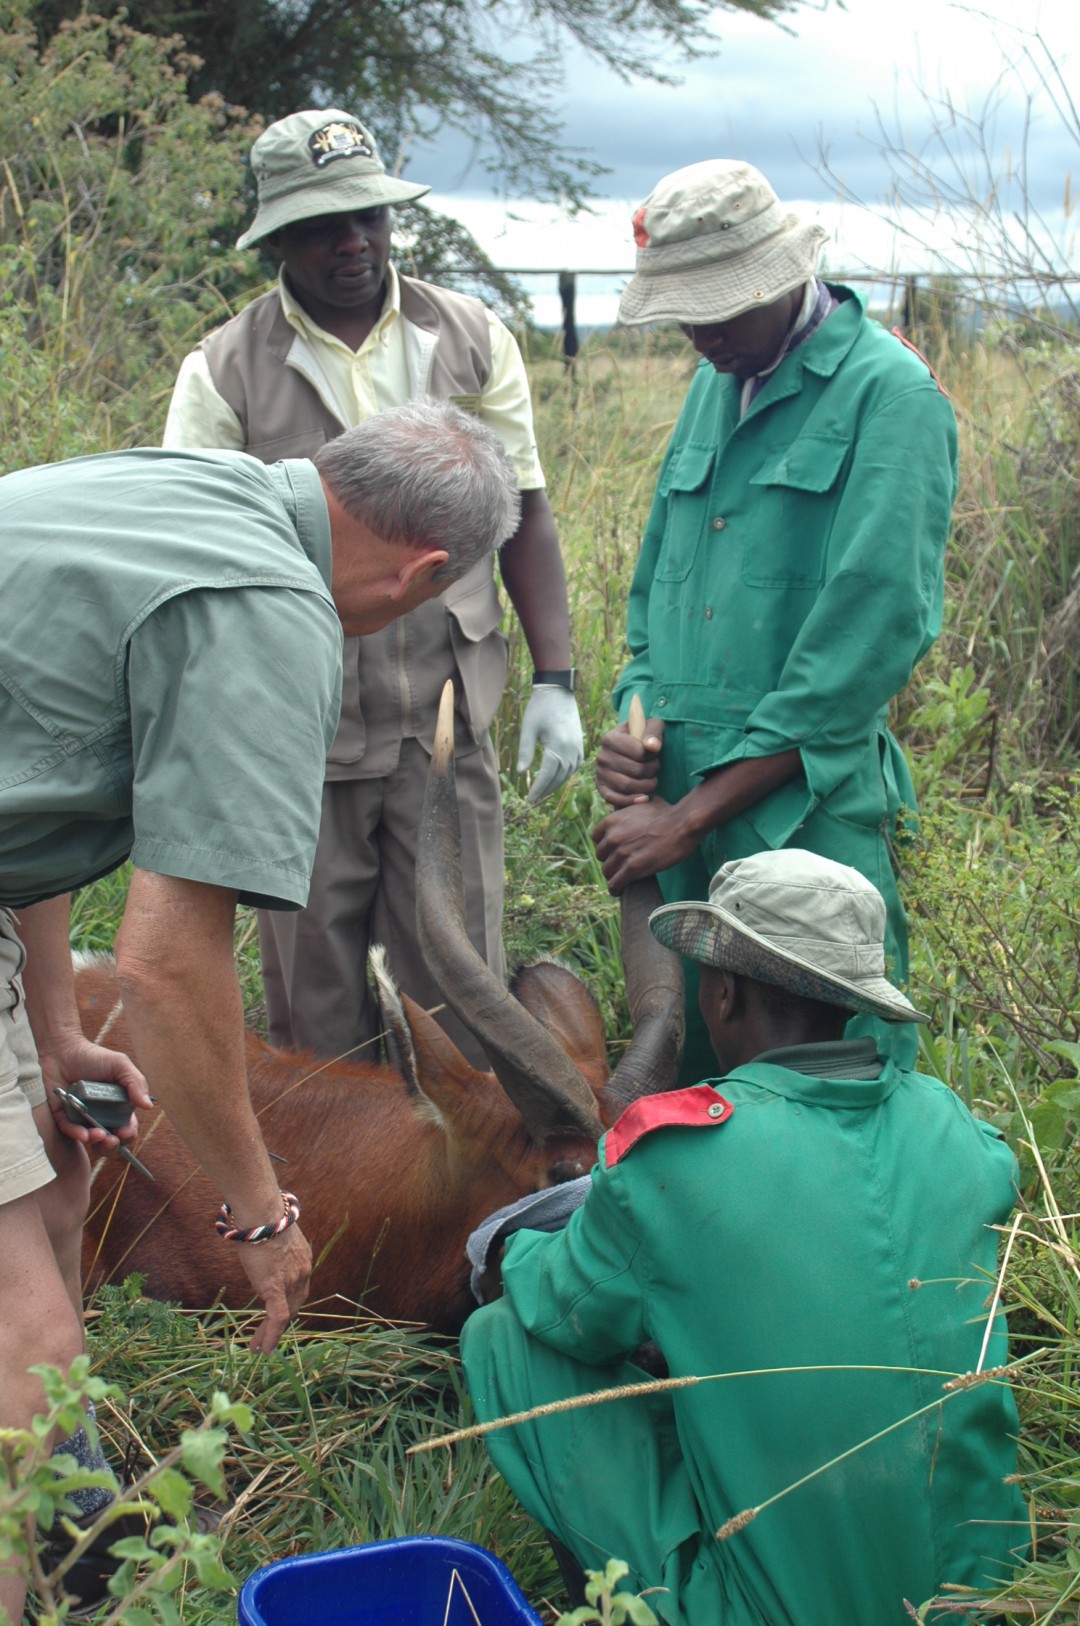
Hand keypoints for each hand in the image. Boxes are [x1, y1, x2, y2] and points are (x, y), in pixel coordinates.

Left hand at [40, 1034, 151, 1149]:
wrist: (62, 1049)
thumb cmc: (93, 1056)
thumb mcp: (119, 1065)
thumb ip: (135, 1083)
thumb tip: (149, 1106)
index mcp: (116, 1106)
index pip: (126, 1128)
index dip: (128, 1134)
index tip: (125, 1131)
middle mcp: (99, 1115)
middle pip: (110, 1141)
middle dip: (113, 1145)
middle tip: (112, 1139)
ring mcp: (80, 1118)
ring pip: (90, 1140)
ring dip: (97, 1143)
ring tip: (98, 1135)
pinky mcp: (62, 1117)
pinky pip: (69, 1131)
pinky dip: (77, 1134)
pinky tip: (83, 1134)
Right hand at [236, 1224, 312, 1354]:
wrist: (262, 1214)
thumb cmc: (261, 1218)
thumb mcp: (271, 1236)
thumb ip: (270, 1248)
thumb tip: (257, 1249)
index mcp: (303, 1259)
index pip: (299, 1287)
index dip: (289, 1302)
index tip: (278, 1313)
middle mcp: (303, 1272)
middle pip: (295, 1305)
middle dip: (281, 1323)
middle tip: (265, 1336)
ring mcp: (292, 1282)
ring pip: (285, 1316)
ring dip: (270, 1334)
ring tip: (256, 1347)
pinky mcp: (276, 1288)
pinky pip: (277, 1318)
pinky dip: (270, 1336)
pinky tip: (262, 1349)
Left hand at [516, 685, 583, 802]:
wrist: (558, 691)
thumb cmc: (540, 708)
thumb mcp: (528, 729)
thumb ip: (525, 751)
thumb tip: (521, 773)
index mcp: (558, 746)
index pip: (547, 775)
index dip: (538, 789)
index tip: (529, 799)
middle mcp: (571, 749)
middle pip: (558, 777)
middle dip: (545, 790)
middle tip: (533, 799)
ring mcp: (578, 747)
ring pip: (568, 774)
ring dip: (555, 784)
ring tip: (542, 791)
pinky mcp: (580, 744)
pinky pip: (575, 766)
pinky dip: (566, 775)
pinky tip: (556, 778)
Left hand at [591, 799, 697, 893]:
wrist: (682, 825)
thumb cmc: (668, 813)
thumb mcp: (642, 804)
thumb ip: (631, 808)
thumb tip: (637, 803)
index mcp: (612, 820)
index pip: (595, 837)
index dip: (605, 844)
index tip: (612, 849)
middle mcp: (612, 837)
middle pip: (601, 856)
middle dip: (610, 860)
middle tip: (620, 864)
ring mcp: (621, 854)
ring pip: (607, 871)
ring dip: (614, 875)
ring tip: (621, 879)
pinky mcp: (632, 869)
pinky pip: (615, 884)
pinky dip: (616, 889)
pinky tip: (619, 891)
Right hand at [595, 719, 663, 806]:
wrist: (631, 751)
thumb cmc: (643, 737)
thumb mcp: (652, 727)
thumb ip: (654, 732)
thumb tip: (652, 747)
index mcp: (610, 738)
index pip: (639, 752)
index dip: (652, 755)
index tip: (654, 753)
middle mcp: (601, 756)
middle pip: (635, 770)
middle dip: (652, 771)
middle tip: (655, 768)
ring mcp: (600, 773)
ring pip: (627, 786)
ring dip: (646, 786)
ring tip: (652, 780)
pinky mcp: (601, 788)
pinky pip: (614, 799)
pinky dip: (631, 801)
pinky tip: (644, 798)